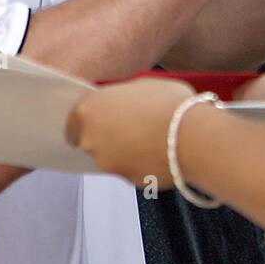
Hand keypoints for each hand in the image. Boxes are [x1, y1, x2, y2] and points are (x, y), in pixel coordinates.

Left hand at [64, 76, 195, 185]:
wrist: (190, 136)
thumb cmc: (169, 104)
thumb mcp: (143, 84)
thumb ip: (124, 96)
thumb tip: (127, 103)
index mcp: (89, 109)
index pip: (73, 121)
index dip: (90, 120)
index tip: (103, 119)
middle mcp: (90, 138)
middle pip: (91, 139)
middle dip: (108, 135)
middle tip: (132, 126)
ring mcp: (105, 162)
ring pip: (109, 156)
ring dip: (123, 150)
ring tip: (151, 138)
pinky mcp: (124, 179)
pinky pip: (128, 169)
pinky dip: (138, 163)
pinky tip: (158, 151)